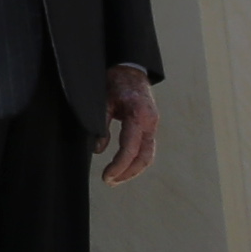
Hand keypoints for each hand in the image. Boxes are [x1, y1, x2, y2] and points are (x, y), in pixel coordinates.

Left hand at [99, 63, 159, 186]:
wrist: (130, 70)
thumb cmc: (115, 82)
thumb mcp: (103, 100)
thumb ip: (101, 124)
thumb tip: (97, 150)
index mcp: (139, 116)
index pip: (130, 148)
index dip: (118, 165)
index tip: (106, 176)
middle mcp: (150, 123)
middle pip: (144, 157)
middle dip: (127, 172)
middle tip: (109, 181)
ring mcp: (153, 125)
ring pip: (148, 155)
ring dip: (133, 170)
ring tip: (115, 179)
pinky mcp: (150, 126)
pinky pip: (146, 148)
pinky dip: (136, 160)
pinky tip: (123, 167)